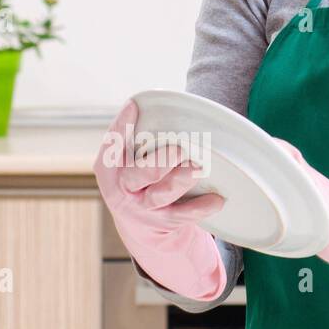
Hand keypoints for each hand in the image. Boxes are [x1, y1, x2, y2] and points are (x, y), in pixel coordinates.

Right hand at [94, 99, 227, 300]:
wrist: (139, 226)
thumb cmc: (138, 178)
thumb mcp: (127, 161)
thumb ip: (136, 138)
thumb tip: (155, 102)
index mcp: (110, 169)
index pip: (111, 147)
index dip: (120, 128)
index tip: (133, 106)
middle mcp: (123, 189)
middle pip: (137, 175)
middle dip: (158, 162)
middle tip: (179, 149)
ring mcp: (143, 208)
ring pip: (160, 195)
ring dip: (178, 182)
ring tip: (197, 168)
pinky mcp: (164, 222)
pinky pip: (183, 215)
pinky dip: (200, 207)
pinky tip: (217, 199)